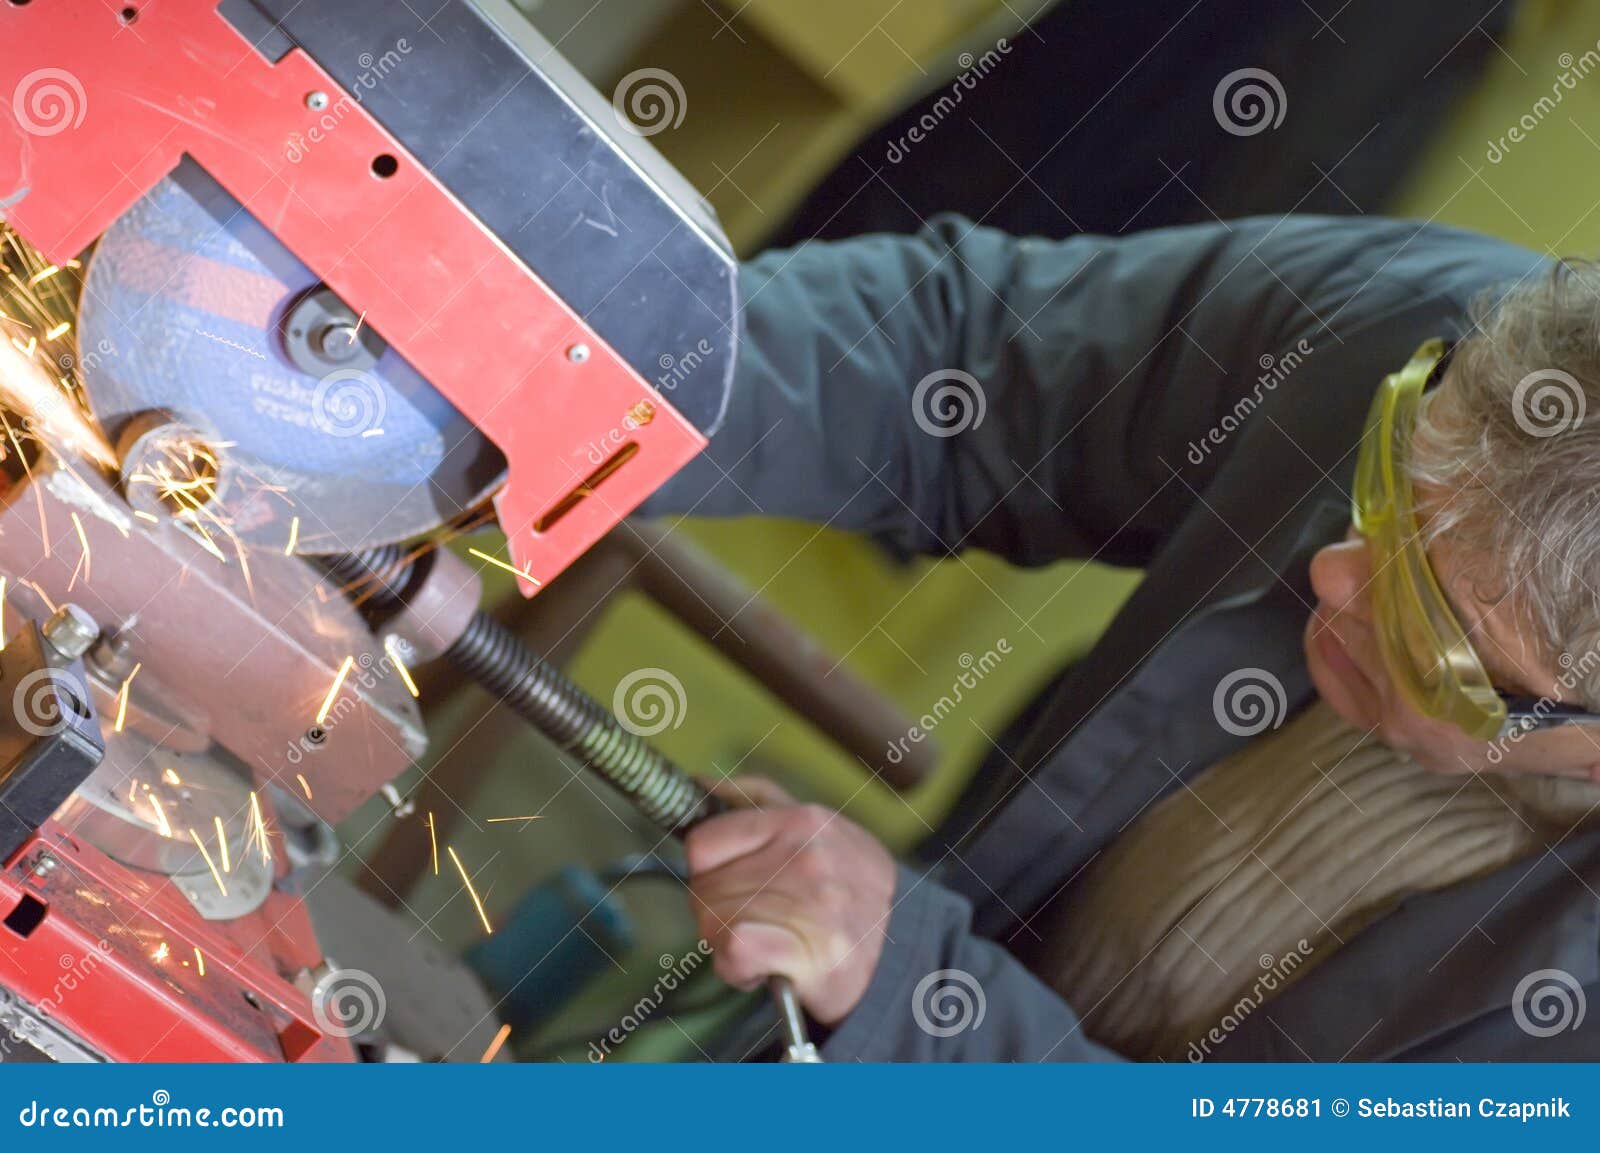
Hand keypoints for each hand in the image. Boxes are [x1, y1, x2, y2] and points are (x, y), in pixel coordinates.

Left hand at [685, 777, 894, 1023]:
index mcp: (800, 821)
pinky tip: (761, 967)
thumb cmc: (850, 885)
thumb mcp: (816, 825)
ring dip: (728, 943)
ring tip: (766, 941)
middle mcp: (805, 858)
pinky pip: (734, 953)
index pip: (703, 843)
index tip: (729, 883)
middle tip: (752, 920)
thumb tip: (698, 784)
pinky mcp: (810, 955)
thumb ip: (756, 800)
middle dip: (717, 911)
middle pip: (704, 889)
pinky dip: (737, 969)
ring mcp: (810, 906)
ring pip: (714, 924)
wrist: (903, 948)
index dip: (707, 870)